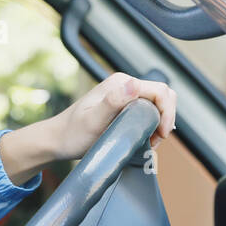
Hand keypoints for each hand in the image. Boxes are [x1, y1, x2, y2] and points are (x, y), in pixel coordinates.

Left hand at [49, 72, 176, 161]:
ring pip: (158, 105)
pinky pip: (148, 111)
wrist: (57, 140)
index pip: (160, 91)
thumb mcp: (93, 121)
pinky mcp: (123, 105)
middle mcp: (124, 85)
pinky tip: (143, 138)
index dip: (167, 113)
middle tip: (155, 140)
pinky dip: (152, 125)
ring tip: (148, 142)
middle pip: (163, 96)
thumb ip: (113, 102)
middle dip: (165, 118)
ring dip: (160, 123)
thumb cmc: (73, 133)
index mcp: (120, 83)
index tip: (161, 135)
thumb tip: (133, 84)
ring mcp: (124, 95)